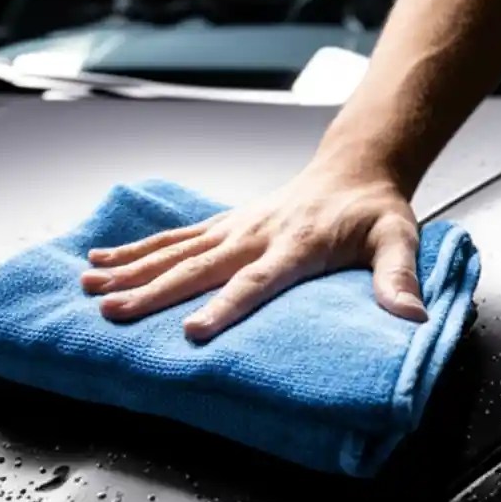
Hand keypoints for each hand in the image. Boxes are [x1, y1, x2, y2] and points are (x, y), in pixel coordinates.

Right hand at [80, 165, 426, 341]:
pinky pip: (173, 238)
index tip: (193, 332)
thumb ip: (398, 278)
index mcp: (294, 246)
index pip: (255, 283)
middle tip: (112, 311)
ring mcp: (233, 229)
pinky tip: (103, 259)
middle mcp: (254, 236)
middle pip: (197, 268)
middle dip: (152, 292)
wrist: (353, 169)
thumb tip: (410, 316)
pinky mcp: (222, 226)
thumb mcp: (397, 240)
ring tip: (89, 284)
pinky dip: (136, 250)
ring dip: (130, 269)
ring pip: (174, 251)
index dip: (224, 308)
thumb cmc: (373, 212)